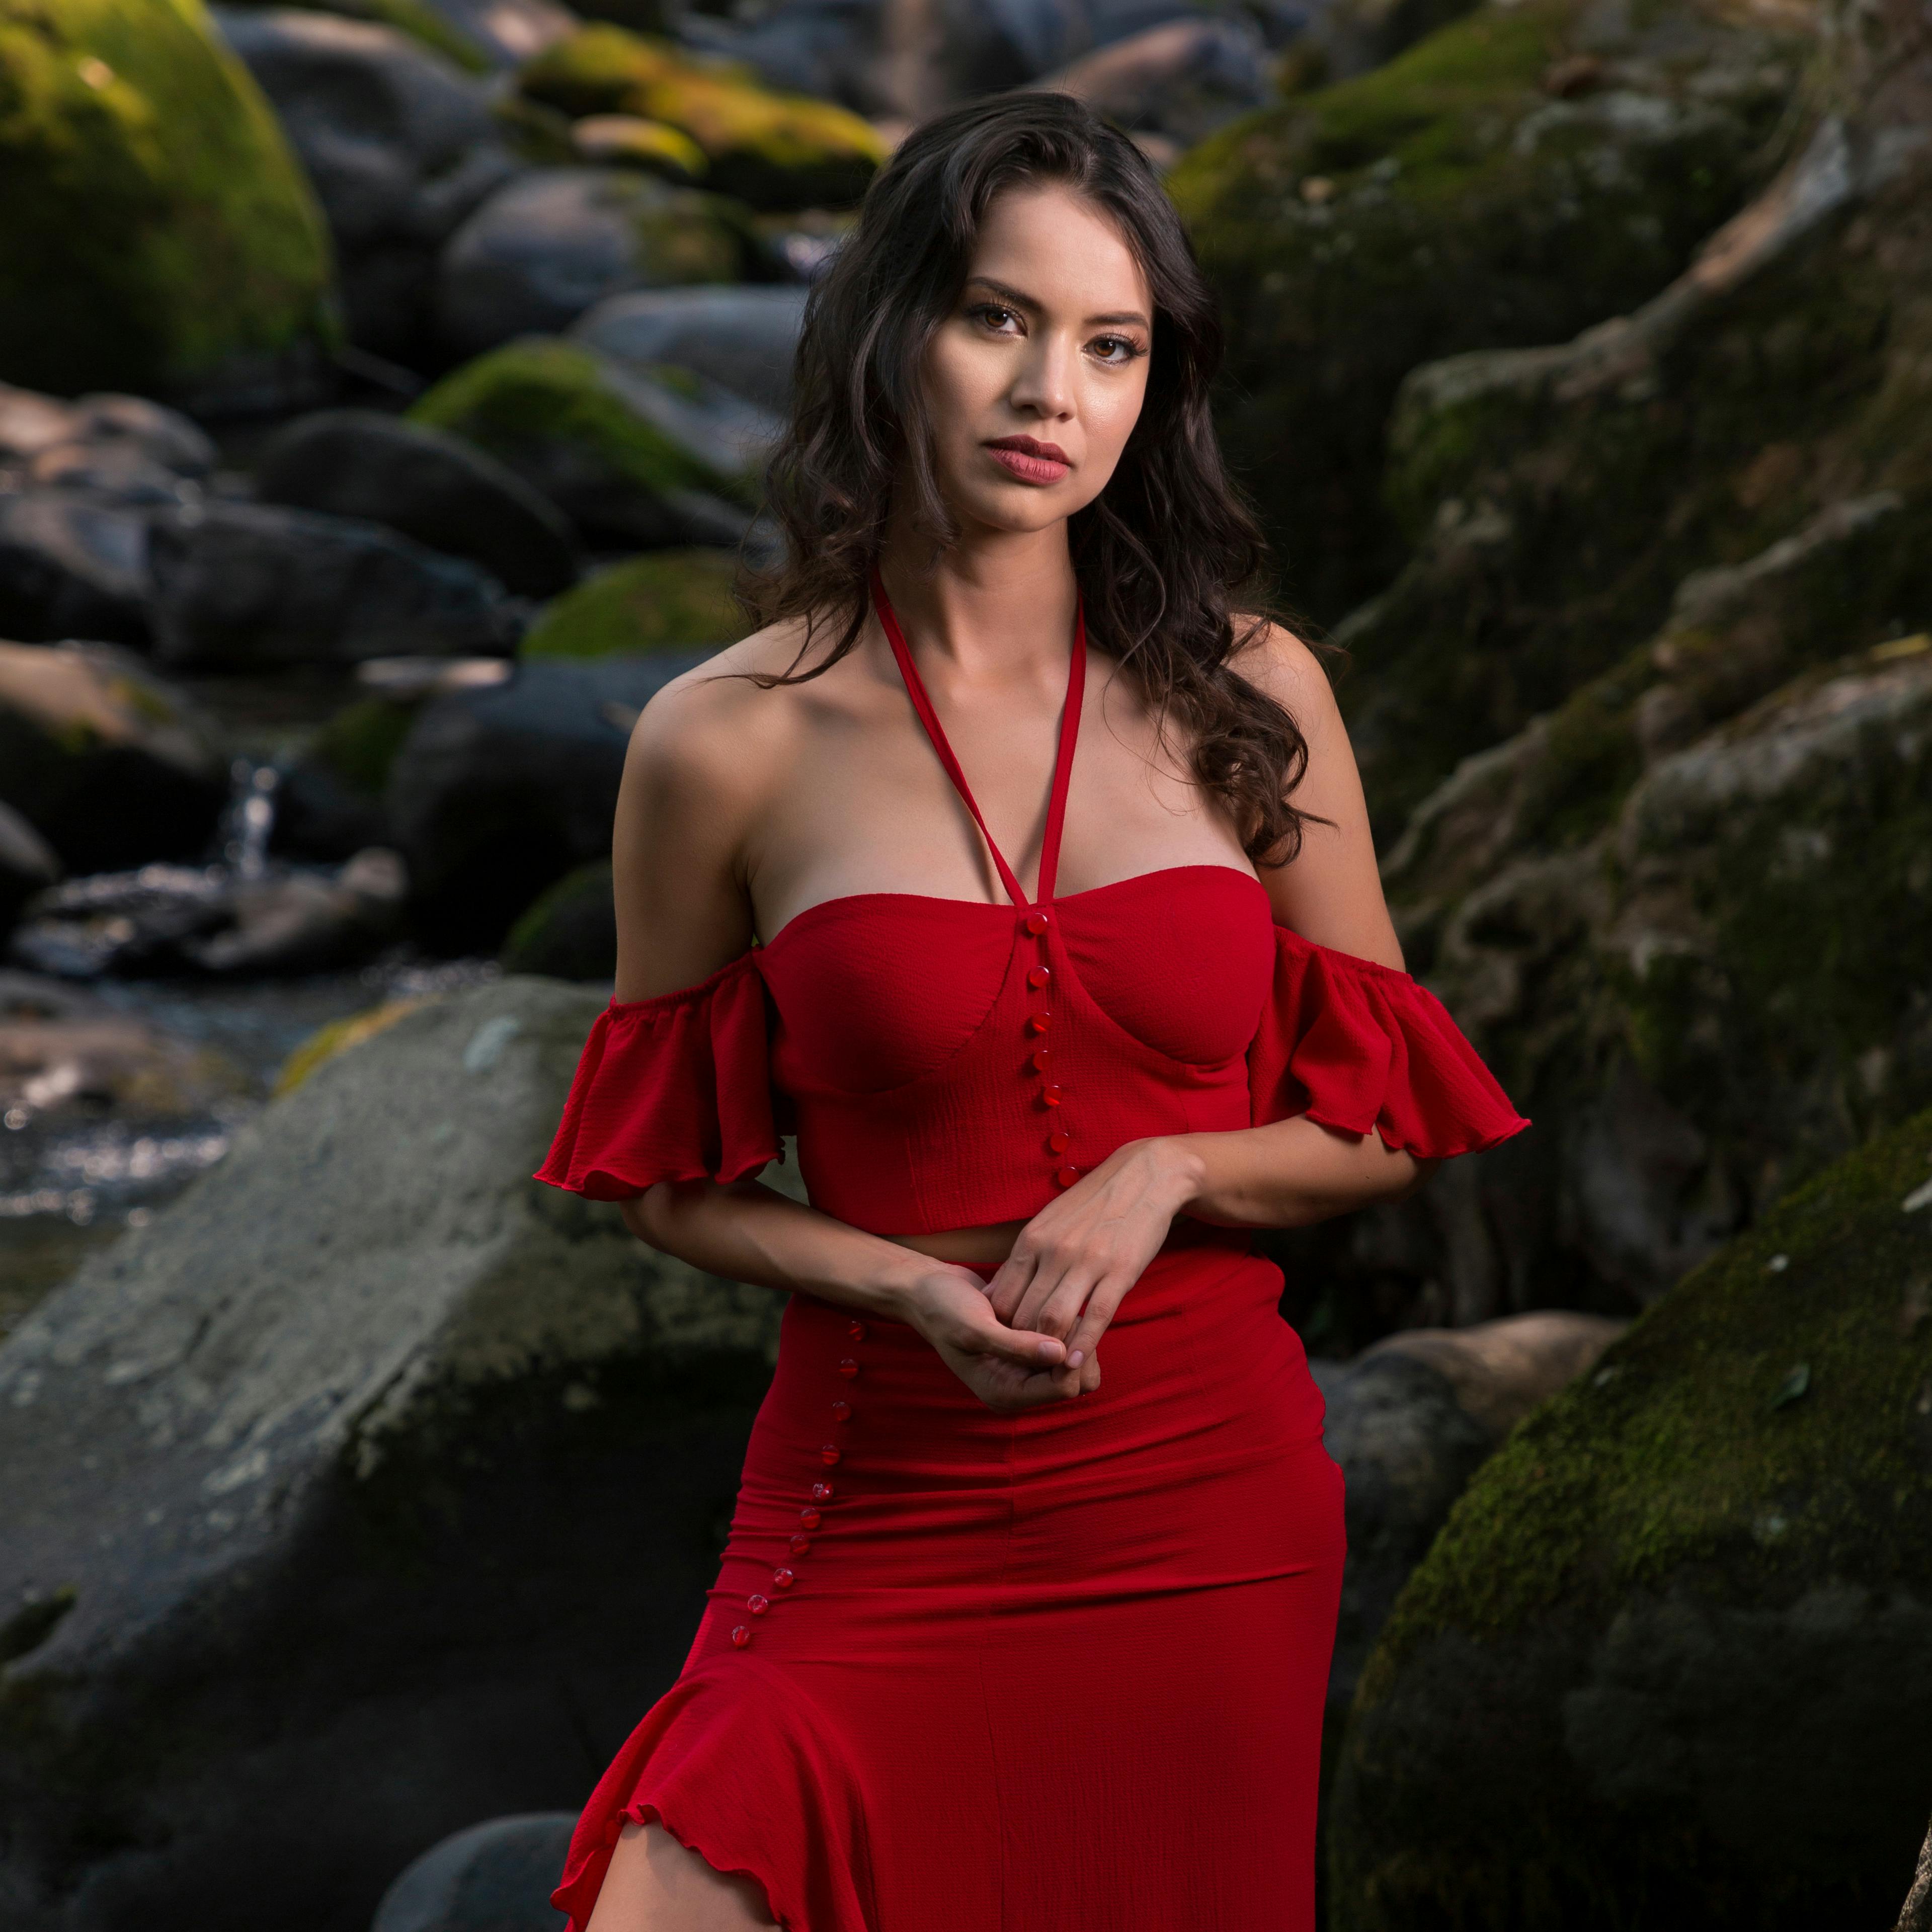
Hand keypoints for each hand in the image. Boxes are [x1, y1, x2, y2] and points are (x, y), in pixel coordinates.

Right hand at [900, 1263, 1087, 1412]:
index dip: (1070, 1358)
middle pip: (1079, 1380)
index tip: (1062, 1322)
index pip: (1064, 1388)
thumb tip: (1061, 1354)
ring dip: (1072, 1332)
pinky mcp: (1031, 1347)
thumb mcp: (974, 1328)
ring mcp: (1026, 1367)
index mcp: (1006, 1393)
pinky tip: (1046, 1300)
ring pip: (1077, 1360)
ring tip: (1050, 1305)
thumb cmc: (944, 1309)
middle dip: (1076, 1347)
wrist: (928, 1290)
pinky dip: (1064, 1322)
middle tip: (1061, 1313)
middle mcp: (1020, 1386)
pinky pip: (1066, 1341)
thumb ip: (1015, 1345)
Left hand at [984, 1138, 1200, 1388]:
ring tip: (1048, 1373)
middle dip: (1021, 1347)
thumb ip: (1025, 1259)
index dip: (1000, 1330)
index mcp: (1031, 1240)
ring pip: (1054, 1318)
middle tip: (1025, 1368)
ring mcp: (1085, 1261)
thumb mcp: (1048, 1224)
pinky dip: (1083, 1345)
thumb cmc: (1092, 1205)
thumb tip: (998, 1293)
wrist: (1143, 1176)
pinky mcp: (1118, 1270)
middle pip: (1023, 1314)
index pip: (1002, 1297)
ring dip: (1049, 1351)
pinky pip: (1096, 1316)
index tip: (1006, 1347)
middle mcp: (1052, 1252)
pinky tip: (1077, 1364)